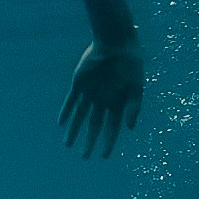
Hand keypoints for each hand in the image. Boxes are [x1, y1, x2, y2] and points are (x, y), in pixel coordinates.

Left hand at [61, 41, 143, 156]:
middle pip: (94, 125)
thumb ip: (133, 107)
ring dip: (73, 130)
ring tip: (67, 145)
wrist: (115, 41)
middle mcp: (103, 99)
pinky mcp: (79, 82)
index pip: (111, 127)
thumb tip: (129, 128)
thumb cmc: (130, 63)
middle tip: (84, 156)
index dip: (108, 142)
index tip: (104, 156)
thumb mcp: (137, 87)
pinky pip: (70, 100)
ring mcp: (90, 92)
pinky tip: (61, 123)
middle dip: (89, 141)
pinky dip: (66, 111)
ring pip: (79, 116)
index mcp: (117, 102)